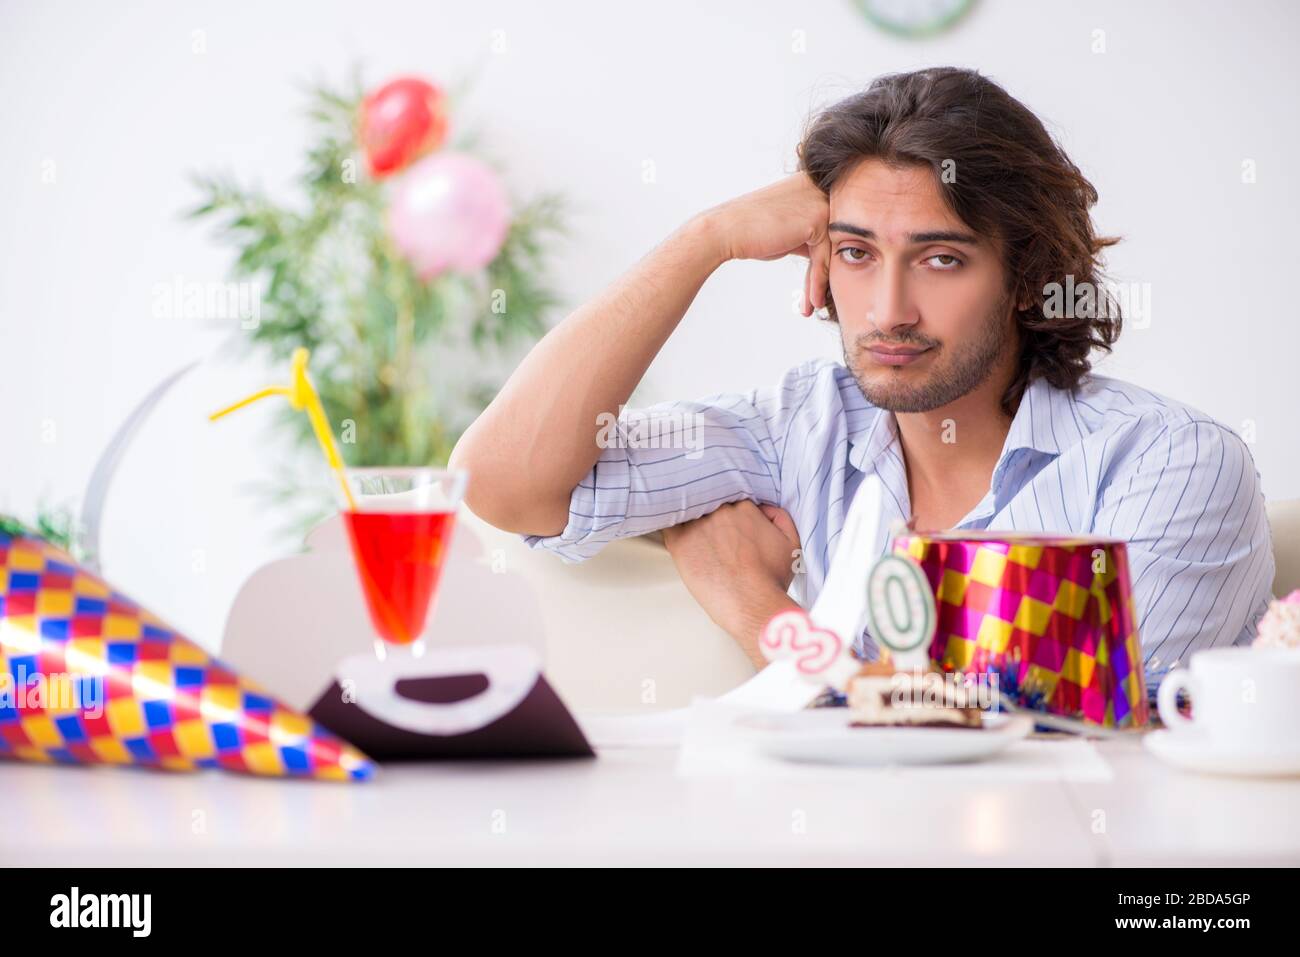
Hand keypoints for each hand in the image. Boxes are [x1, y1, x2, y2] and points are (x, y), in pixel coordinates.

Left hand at [662, 500, 803, 665]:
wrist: (751, 603)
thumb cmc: (771, 579)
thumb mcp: (791, 543)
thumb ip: (780, 517)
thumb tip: (765, 507)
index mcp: (744, 507)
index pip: (731, 499)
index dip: (728, 513)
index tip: (728, 525)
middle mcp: (720, 511)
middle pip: (710, 503)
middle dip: (711, 514)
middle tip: (713, 533)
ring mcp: (698, 524)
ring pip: (690, 513)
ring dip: (691, 519)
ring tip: (696, 535)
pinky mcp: (679, 542)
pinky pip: (668, 525)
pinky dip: (670, 526)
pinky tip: (675, 534)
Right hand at [696, 173, 830, 316]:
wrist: (725, 231)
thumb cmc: (752, 232)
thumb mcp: (789, 229)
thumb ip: (812, 233)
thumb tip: (833, 253)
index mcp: (812, 183)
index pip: (831, 224)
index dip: (825, 258)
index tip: (818, 284)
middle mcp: (819, 187)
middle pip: (836, 236)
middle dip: (827, 271)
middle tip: (818, 298)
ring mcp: (819, 200)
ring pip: (833, 248)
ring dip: (822, 280)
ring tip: (814, 303)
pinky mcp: (817, 218)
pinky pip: (825, 255)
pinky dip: (818, 279)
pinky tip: (812, 299)